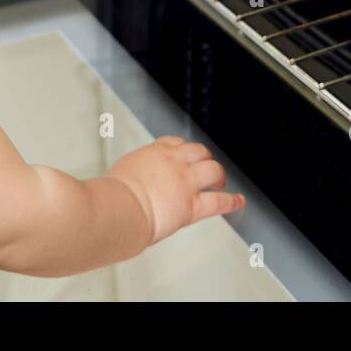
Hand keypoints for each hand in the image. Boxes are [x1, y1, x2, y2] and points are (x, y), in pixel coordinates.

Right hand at [107, 136, 245, 246]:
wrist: (117, 208)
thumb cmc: (111, 195)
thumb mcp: (120, 171)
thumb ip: (132, 172)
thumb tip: (127, 183)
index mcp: (154, 153)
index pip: (174, 142)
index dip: (183, 149)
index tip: (184, 155)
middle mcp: (173, 163)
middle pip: (199, 151)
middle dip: (204, 159)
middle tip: (205, 169)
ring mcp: (185, 183)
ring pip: (213, 169)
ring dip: (217, 175)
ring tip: (218, 183)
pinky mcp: (192, 206)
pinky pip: (219, 202)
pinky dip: (232, 201)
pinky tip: (238, 202)